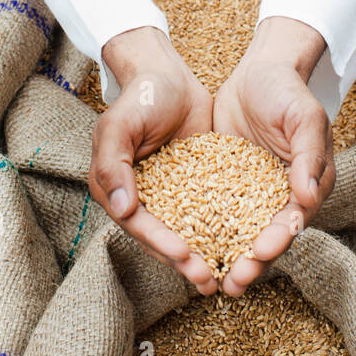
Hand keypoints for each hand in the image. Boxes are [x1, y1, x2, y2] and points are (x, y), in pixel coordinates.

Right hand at [89, 25, 217, 293]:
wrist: (169, 75)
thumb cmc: (140, 96)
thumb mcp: (119, 124)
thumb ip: (113, 164)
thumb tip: (120, 207)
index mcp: (116, 189)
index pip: (139, 225)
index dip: (161, 243)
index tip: (185, 257)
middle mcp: (141, 198)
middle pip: (163, 237)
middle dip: (185, 260)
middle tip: (209, 280)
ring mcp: (170, 194)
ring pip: (187, 231)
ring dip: (205, 254)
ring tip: (225, 276)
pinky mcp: (196, 185)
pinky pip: (208, 212)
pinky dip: (221, 230)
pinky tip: (242, 245)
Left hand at [212, 16, 334, 296]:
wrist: (259, 70)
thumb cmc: (287, 90)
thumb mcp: (304, 117)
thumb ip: (308, 155)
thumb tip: (308, 197)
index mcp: (308, 184)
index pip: (294, 220)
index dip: (278, 239)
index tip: (259, 253)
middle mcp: (282, 194)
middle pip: (269, 236)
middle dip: (252, 262)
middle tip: (233, 283)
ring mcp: (253, 191)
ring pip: (242, 232)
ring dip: (230, 256)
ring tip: (214, 282)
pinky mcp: (227, 183)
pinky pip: (218, 212)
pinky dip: (208, 232)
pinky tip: (191, 249)